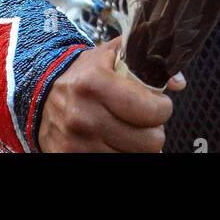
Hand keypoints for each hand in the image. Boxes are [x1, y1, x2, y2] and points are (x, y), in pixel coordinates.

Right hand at [38, 38, 184, 152]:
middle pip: (147, 142)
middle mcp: (84, 115)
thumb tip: (178, 83)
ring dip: (137, 145)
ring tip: (129, 129)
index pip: (149, 110)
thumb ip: (148, 60)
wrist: (41, 91)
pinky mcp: (68, 158)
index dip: (163, 108)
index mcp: (96, 83)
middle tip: (146, 120)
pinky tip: (116, 141)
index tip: (160, 104)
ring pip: (133, 158)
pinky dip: (120, 154)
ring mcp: (75, 143)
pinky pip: (112, 164)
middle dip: (154, 130)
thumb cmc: (85, 73)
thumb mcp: (113, 54)